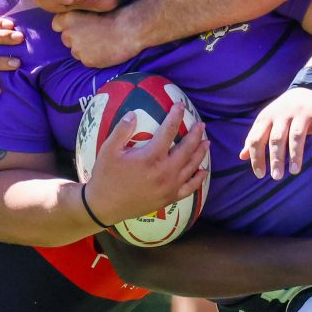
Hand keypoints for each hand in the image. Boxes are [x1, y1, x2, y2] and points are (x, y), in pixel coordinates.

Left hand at [52, 8, 144, 67]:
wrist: (130, 29)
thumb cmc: (116, 15)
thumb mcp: (92, 9)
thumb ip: (79, 17)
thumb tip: (75, 23)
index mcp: (69, 18)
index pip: (56, 24)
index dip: (66, 26)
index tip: (76, 26)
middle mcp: (69, 34)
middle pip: (66, 39)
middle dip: (76, 39)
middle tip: (93, 35)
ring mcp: (77, 49)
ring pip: (76, 52)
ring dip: (85, 49)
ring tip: (101, 43)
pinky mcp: (87, 61)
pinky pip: (87, 60)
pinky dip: (94, 58)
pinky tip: (105, 50)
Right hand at [83, 104, 208, 225]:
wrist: (105, 206)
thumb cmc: (106, 176)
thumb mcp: (108, 150)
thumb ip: (122, 130)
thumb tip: (133, 113)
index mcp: (151, 157)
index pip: (169, 131)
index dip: (176, 116)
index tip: (180, 106)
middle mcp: (165, 172)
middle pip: (187, 149)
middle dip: (196, 134)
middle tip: (201, 125)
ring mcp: (169, 186)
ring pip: (192, 167)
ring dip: (201, 153)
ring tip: (206, 142)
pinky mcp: (169, 198)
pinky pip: (190, 188)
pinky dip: (198, 179)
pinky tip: (203, 171)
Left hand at [241, 88, 311, 179]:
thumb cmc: (286, 110)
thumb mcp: (268, 119)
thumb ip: (256, 136)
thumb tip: (242, 156)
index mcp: (267, 117)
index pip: (257, 138)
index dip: (256, 157)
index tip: (260, 174)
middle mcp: (283, 114)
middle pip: (276, 138)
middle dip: (276, 158)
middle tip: (276, 176)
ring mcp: (301, 113)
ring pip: (296, 135)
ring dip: (295, 154)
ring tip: (294, 171)